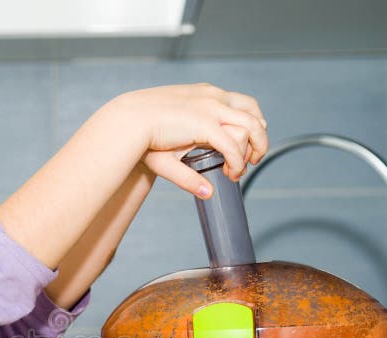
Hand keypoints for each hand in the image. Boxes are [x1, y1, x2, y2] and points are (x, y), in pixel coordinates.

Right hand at [118, 83, 267, 197]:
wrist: (127, 124)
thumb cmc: (142, 135)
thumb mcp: (174, 145)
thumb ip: (191, 166)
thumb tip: (207, 192)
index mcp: (204, 95)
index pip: (242, 103)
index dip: (251, 124)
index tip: (245, 146)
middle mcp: (212, 98)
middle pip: (253, 113)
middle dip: (259, 138)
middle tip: (253, 159)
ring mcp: (211, 109)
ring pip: (251, 127)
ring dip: (253, 150)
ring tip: (241, 169)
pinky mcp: (206, 125)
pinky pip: (233, 145)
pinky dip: (237, 161)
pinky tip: (231, 172)